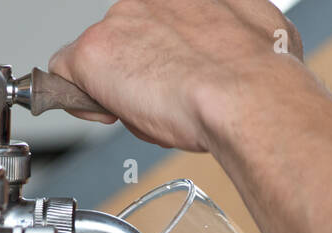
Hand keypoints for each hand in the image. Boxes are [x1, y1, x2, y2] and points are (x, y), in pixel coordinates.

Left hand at [49, 0, 304, 151]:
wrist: (247, 95)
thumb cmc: (261, 76)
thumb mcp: (266, 34)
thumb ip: (238, 35)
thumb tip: (241, 46)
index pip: (156, 20)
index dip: (159, 54)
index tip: (169, 76)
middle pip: (127, 38)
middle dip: (139, 71)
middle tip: (165, 102)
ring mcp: (119, 20)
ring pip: (100, 59)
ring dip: (118, 86)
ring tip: (154, 110)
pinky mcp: (94, 52)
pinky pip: (66, 77)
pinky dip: (81, 101)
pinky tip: (112, 113)